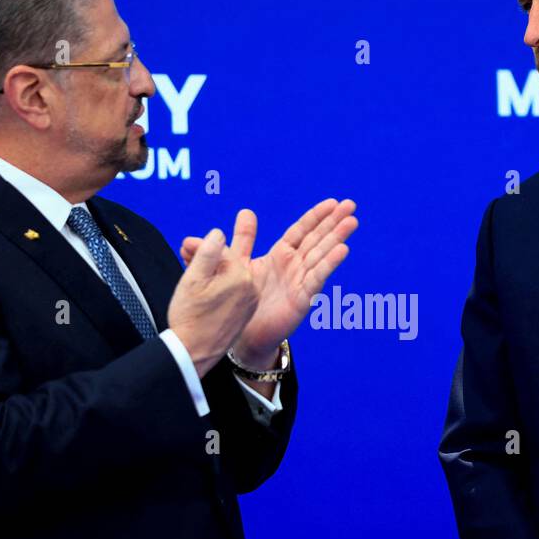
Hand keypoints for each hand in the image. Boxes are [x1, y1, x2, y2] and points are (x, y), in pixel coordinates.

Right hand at [166, 210, 259, 376]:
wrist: (194, 353)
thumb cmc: (191, 318)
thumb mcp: (193, 278)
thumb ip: (207, 251)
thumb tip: (218, 233)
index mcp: (240, 277)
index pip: (221, 249)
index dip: (200, 245)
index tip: (185, 246)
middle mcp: (251, 288)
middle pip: (228, 261)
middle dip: (207, 254)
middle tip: (186, 251)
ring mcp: (249, 302)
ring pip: (230, 275)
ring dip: (212, 269)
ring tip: (191, 267)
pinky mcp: (244, 313)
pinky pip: (233, 290)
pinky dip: (219, 284)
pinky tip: (204, 285)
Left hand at [180, 199, 357, 365]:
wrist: (242, 337)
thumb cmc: (237, 304)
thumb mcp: (222, 273)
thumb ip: (209, 255)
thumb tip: (187, 239)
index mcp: (279, 257)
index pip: (300, 231)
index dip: (315, 216)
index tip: (331, 202)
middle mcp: (293, 267)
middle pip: (317, 239)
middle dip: (333, 222)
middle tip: (351, 204)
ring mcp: (300, 282)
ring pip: (321, 255)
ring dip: (337, 237)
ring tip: (352, 222)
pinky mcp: (301, 299)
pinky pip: (317, 278)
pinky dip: (329, 263)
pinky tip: (342, 249)